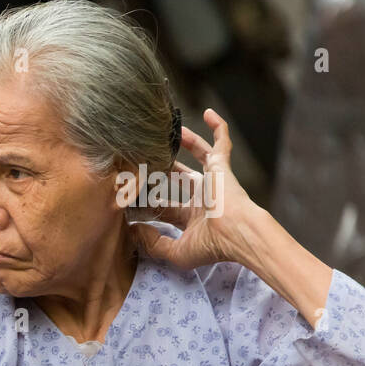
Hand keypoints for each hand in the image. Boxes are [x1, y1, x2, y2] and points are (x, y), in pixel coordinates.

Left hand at [129, 108, 264, 269]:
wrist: (237, 233)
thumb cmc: (212, 245)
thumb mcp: (176, 252)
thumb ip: (152, 243)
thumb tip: (133, 229)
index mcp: (192, 216)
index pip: (164, 205)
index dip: (146, 202)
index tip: (127, 196)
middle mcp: (203, 196)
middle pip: (177, 177)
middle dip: (160, 170)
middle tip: (140, 160)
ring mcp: (213, 179)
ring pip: (197, 155)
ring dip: (184, 143)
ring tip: (166, 132)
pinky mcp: (221, 166)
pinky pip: (222, 141)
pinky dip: (218, 127)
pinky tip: (209, 112)